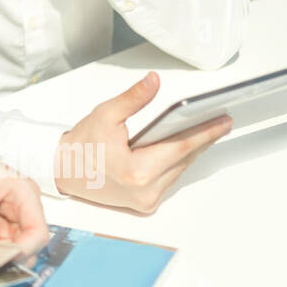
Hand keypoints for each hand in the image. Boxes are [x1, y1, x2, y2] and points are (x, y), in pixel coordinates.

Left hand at [0, 129, 49, 262]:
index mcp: (23, 192)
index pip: (38, 230)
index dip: (25, 249)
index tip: (4, 261)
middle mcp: (23, 205)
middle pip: (28, 241)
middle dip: (11, 255)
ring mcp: (11, 215)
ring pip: (14, 245)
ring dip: (0, 255)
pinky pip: (0, 242)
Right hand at [55, 72, 231, 212]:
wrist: (62, 171)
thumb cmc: (81, 146)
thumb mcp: (105, 115)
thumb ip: (133, 99)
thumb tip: (154, 82)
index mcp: (136, 171)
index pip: (181, 147)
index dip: (205, 132)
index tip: (223, 121)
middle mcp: (145, 190)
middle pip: (183, 159)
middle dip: (201, 139)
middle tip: (219, 120)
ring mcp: (146, 200)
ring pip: (178, 170)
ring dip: (189, 150)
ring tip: (203, 130)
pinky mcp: (145, 203)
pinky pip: (169, 179)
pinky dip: (175, 162)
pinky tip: (180, 148)